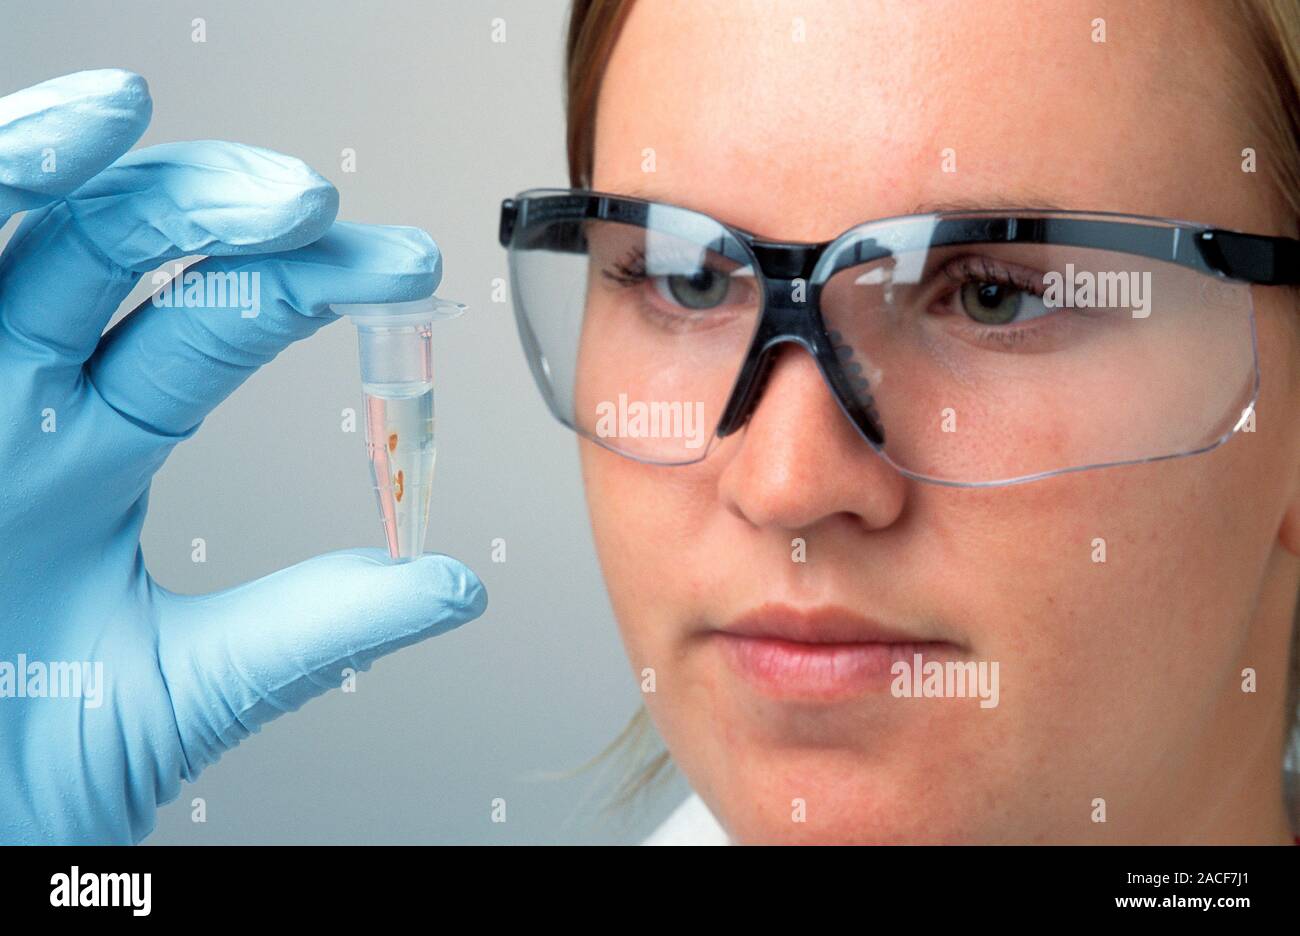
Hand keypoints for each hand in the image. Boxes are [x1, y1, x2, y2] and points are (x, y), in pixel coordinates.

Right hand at [0, 69, 486, 843]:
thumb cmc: (23, 767)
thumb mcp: (188, 686)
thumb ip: (315, 627)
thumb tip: (455, 587)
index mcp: (93, 453)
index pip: (213, 326)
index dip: (310, 283)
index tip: (408, 266)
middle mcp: (15, 403)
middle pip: (116, 254)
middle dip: (212, 211)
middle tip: (308, 204)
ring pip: (5, 236)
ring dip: (76, 169)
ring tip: (141, 126)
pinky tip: (41, 152)